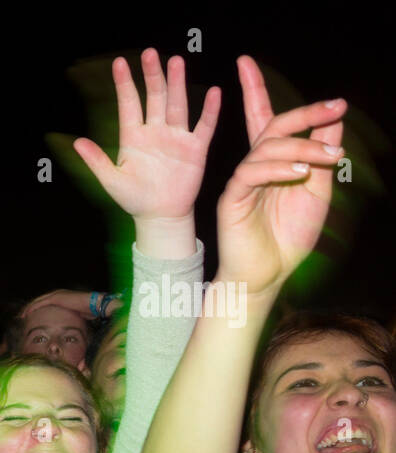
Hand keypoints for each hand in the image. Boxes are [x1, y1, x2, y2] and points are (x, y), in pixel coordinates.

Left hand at [74, 50, 219, 224]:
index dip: (124, 84)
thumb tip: (77, 142)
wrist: (160, 216)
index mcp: (133, 137)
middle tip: (150, 53)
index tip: (120, 63)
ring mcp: (176, 138)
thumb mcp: (111, 180)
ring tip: (177, 61)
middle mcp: (155, 132)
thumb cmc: (134, 199)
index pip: (128, 104)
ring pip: (176, 105)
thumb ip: (96, 160)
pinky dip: (209, 111)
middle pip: (154, 97)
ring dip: (177, 84)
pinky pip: (204, 126)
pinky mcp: (195, 148)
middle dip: (152, 75)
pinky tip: (213, 92)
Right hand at [215, 57, 345, 300]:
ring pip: (268, 147)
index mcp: (270, 163)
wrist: (266, 275)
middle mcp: (253, 167)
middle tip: (336, 107)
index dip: (254, 89)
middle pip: (271, 126)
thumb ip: (322, 157)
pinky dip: (280, 168)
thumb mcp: (317, 192)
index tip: (247, 62)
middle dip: (304, 113)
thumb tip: (333, 121)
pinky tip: (301, 173)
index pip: (263, 120)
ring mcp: (241, 181)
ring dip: (304, 148)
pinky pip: (252, 172)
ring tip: (331, 159)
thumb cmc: (287, 238)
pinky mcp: (232, 198)